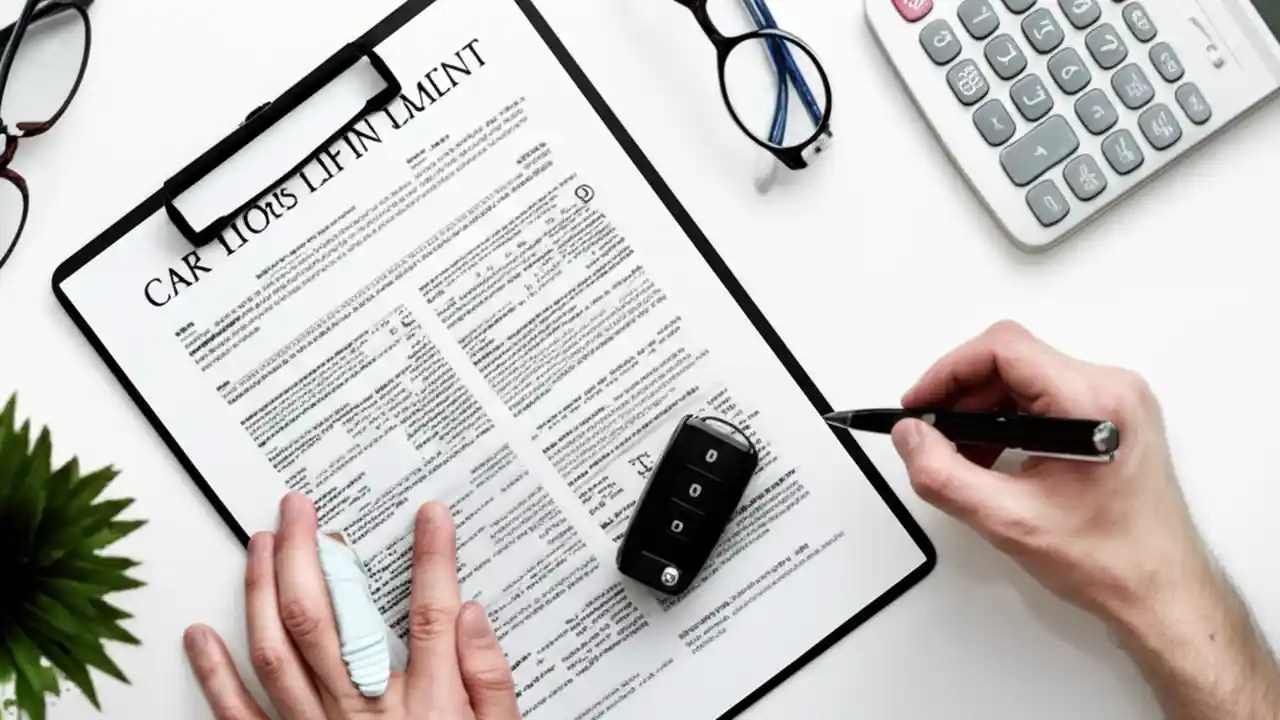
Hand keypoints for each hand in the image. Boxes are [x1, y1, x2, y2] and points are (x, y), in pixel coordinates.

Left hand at [183, 493, 520, 719]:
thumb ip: (490, 682)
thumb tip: (474, 616)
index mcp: (427, 708)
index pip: (431, 616)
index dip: (431, 559)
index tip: (429, 515)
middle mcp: (365, 715)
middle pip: (331, 621)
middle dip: (308, 554)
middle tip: (298, 509)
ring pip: (279, 652)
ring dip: (263, 591)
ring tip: (259, 544)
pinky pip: (241, 716)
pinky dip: (215, 674)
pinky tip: (202, 635)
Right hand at [891, 321, 1206, 625]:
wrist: (1162, 592)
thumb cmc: (1110, 561)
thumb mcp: (1008, 520)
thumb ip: (943, 474)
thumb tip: (910, 436)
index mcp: (1093, 403)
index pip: (1004, 349)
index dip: (949, 371)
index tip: (919, 404)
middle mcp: (1112, 389)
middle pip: (1012, 359)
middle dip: (962, 394)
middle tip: (930, 434)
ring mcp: (1117, 401)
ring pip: (1026, 378)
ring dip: (983, 409)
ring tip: (960, 455)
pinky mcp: (1113, 417)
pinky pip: (1046, 397)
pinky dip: (1009, 420)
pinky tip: (992, 458)